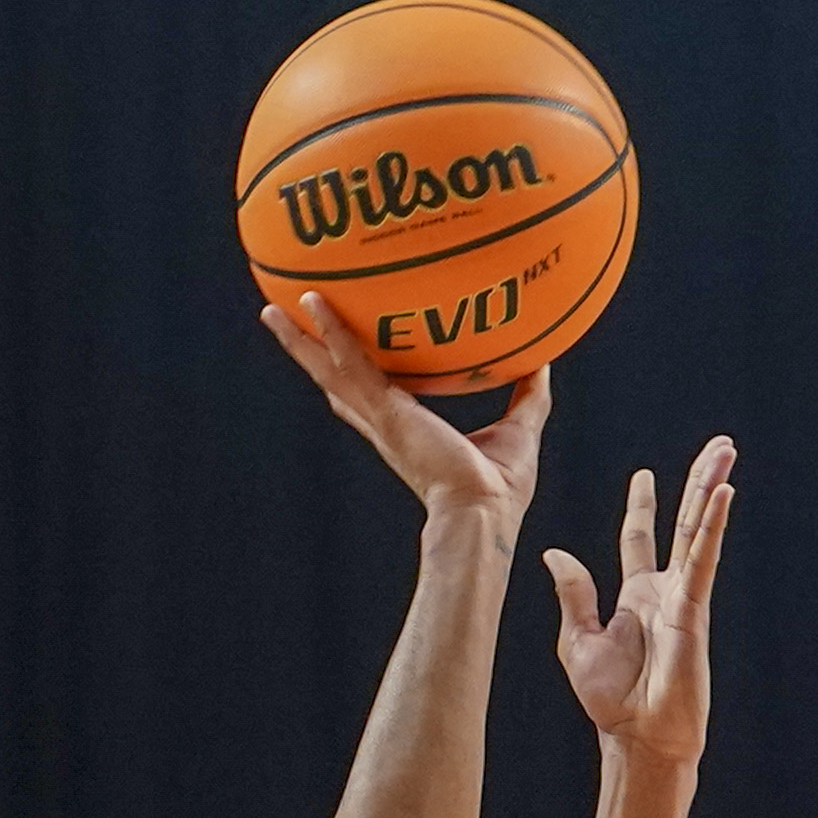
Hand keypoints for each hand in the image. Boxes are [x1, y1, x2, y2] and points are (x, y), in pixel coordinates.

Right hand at [261, 292, 551, 530]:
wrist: (484, 512)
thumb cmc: (500, 490)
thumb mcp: (520, 429)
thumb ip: (527, 393)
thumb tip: (543, 360)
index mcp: (406, 433)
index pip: (369, 400)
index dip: (350, 378)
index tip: (334, 354)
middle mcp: (385, 426)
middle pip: (336, 383)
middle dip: (311, 356)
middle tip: (287, 325)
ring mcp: (380, 419)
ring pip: (329, 372)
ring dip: (301, 341)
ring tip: (273, 309)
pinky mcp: (385, 413)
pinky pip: (351, 365)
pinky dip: (331, 334)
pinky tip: (313, 305)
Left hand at [548, 438, 733, 765]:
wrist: (638, 737)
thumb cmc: (611, 702)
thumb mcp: (578, 641)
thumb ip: (573, 595)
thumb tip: (555, 553)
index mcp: (636, 597)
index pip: (639, 538)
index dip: (642, 506)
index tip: (644, 477)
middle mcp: (664, 590)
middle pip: (683, 522)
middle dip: (697, 483)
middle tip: (716, 447)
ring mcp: (683, 597)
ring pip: (699, 530)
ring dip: (712, 489)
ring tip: (726, 452)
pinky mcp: (694, 609)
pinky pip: (704, 558)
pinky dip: (713, 525)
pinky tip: (724, 494)